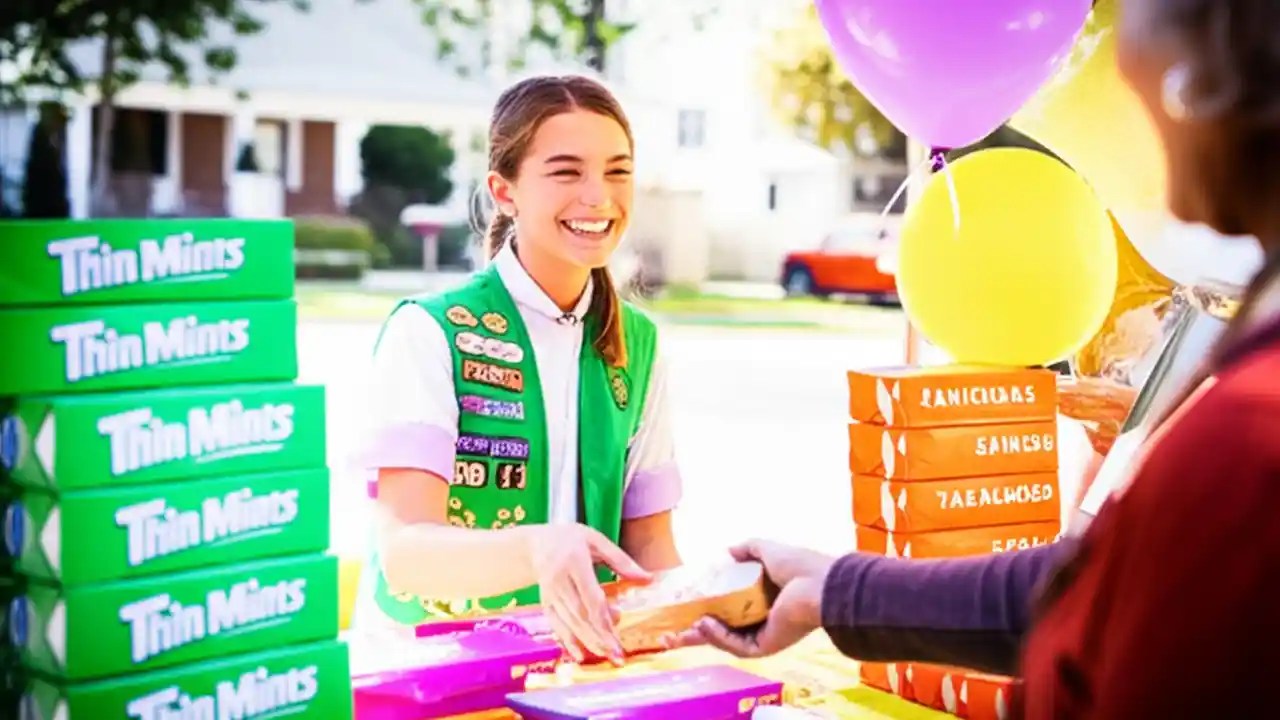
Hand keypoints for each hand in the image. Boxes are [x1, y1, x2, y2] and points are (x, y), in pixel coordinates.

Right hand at [527, 524, 651, 663]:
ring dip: (588, 641)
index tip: (619, 632)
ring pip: (569, 622)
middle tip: (617, 654)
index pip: (590, 595)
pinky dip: (568, 641)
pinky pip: (556, 625)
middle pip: (580, 613)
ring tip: (606, 655)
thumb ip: (621, 560)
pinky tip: (580, 655)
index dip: (604, 617)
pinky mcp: (546, 603)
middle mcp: (559, 580)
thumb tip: (648, 578)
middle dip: (599, 636)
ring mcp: (550, 593)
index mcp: (574, 561)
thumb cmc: (570, 539)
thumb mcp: (596, 540)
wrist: (535, 544)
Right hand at [664, 539, 834, 657]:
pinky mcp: (765, 647)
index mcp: (764, 599)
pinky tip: (704, 624)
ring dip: (704, 634)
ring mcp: (764, 636)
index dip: (707, 607)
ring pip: (726, 640)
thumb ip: (748, 548)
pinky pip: (737, 645)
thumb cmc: (798, 565)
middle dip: (697, 631)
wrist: (818, 585)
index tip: (685, 606)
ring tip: (685, 627)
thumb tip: (727, 551)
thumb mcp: (767, 550)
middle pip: (723, 629)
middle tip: (673, 632)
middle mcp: (763, 619)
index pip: (731, 608)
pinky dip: (718, 637)